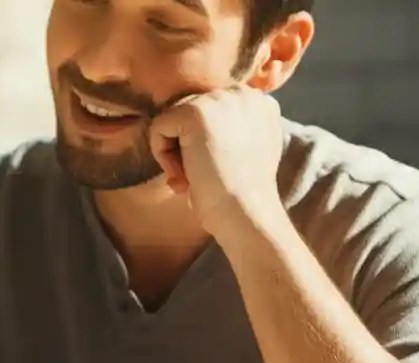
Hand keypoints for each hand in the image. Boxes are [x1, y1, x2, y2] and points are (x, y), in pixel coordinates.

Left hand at [149, 87, 284, 231]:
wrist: (247, 214)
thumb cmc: (242, 197)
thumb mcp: (247, 151)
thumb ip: (230, 130)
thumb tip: (190, 132)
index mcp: (260, 102)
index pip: (211, 111)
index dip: (205, 143)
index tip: (217, 170)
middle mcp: (243, 93)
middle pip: (191, 113)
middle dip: (188, 148)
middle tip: (201, 179)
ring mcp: (219, 100)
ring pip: (174, 120)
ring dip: (176, 154)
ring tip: (194, 180)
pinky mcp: (194, 113)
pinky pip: (158, 127)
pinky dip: (162, 156)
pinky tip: (185, 176)